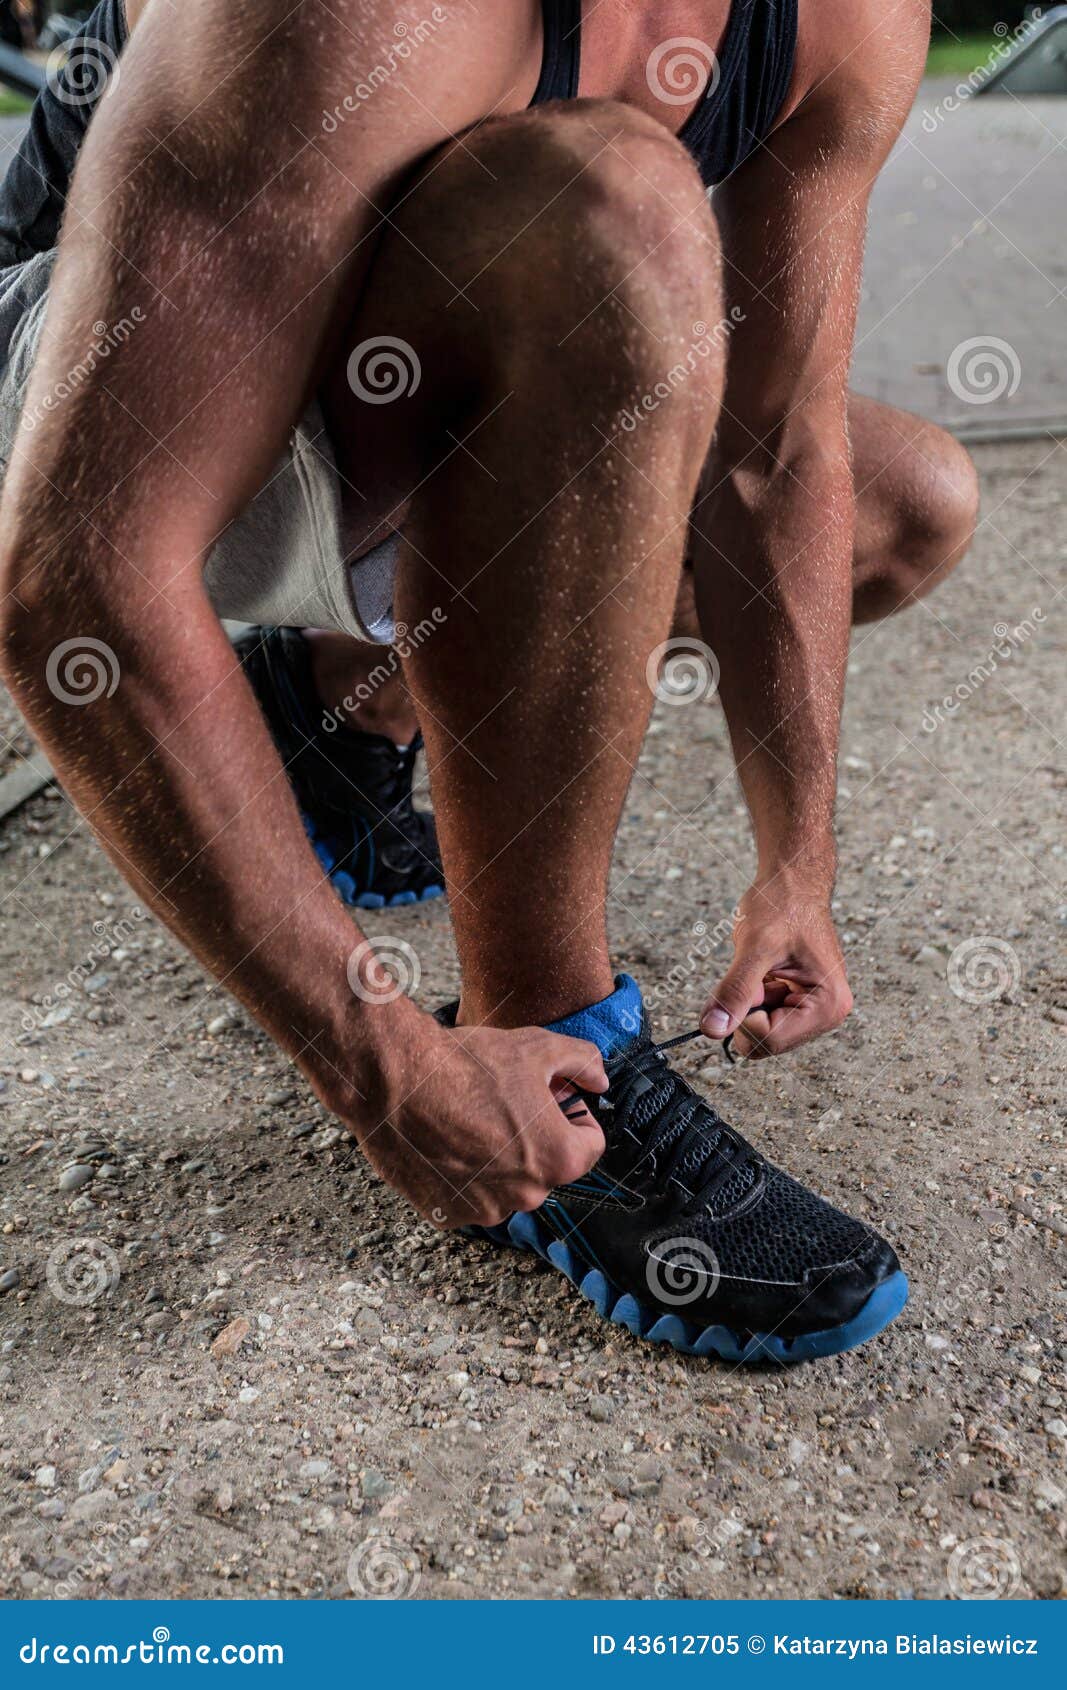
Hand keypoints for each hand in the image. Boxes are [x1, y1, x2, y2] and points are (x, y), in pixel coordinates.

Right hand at [338, 1009, 607, 1227]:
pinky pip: (469, 1195)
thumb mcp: (539, 1047)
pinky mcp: (448, 1215)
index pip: (590, 1143)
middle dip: (533, 1137)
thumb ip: (584, 1063)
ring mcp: (486, 1210)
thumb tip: (599, 1081)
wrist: (396, 1081)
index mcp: (559, 1159)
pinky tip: (446, 1140)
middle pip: (546, 1165)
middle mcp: (528, 1196)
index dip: (571, 1113)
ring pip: (507, 1183)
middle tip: (502, 1102)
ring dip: (497, 1158)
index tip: (546, 1097)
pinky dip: (463, 1174)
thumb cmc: (467, 1064)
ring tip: (469, 1119)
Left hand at [700, 882, 852, 1059]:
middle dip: (748, 1011)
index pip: (769, 1041)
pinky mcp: (799, 1004)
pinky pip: (762, 1018)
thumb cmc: (783, 905)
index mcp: (827, 1005)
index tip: (742, 985)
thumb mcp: (754, 947)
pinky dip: (753, 997)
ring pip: (760, 1032)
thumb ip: (734, 991)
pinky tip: (765, 971)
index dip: (742, 1018)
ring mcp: (813, 1011)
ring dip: (751, 1003)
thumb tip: (712, 1029)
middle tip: (755, 973)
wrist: (792, 883)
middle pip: (766, 1043)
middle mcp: (826, 1014)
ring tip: (763, 968)